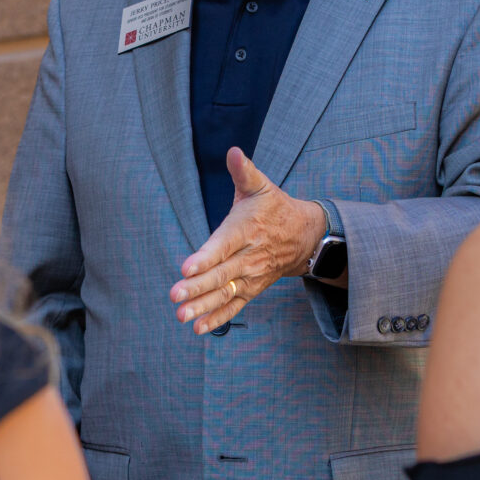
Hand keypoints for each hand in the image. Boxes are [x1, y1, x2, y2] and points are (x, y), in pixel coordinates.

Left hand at [170, 147, 324, 334]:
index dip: (205, 257)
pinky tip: (198, 328)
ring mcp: (250, 276)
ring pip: (226, 293)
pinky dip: (218, 318)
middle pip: (221, 274)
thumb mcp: (261, 186)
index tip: (186, 267)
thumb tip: (233, 151)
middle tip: (175, 296)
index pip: (224, 246)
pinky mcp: (251, 288)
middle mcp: (249, 257)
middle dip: (197, 287)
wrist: (305, 236)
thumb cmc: (274, 207)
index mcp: (246, 230)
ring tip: (182, 316)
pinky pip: (235, 306)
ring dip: (203, 306)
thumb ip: (244, 172)